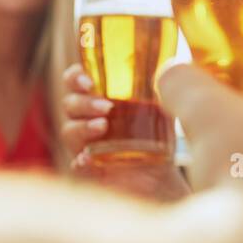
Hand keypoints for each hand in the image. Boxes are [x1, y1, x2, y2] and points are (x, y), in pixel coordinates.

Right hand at [61, 63, 188, 202]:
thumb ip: (163, 89)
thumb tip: (173, 70)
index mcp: (97, 99)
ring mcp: (85, 145)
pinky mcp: (90, 171)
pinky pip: (76, 166)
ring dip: (83, 127)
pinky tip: (86, 159)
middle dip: (84, 103)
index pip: (74, 82)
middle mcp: (85, 120)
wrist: (164, 173)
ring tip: (103, 126)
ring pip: (69, 132)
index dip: (74, 77)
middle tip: (107, 107)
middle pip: (70, 105)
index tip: (89, 81)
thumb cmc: (159, 134)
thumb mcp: (162, 108)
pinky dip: (80, 162)